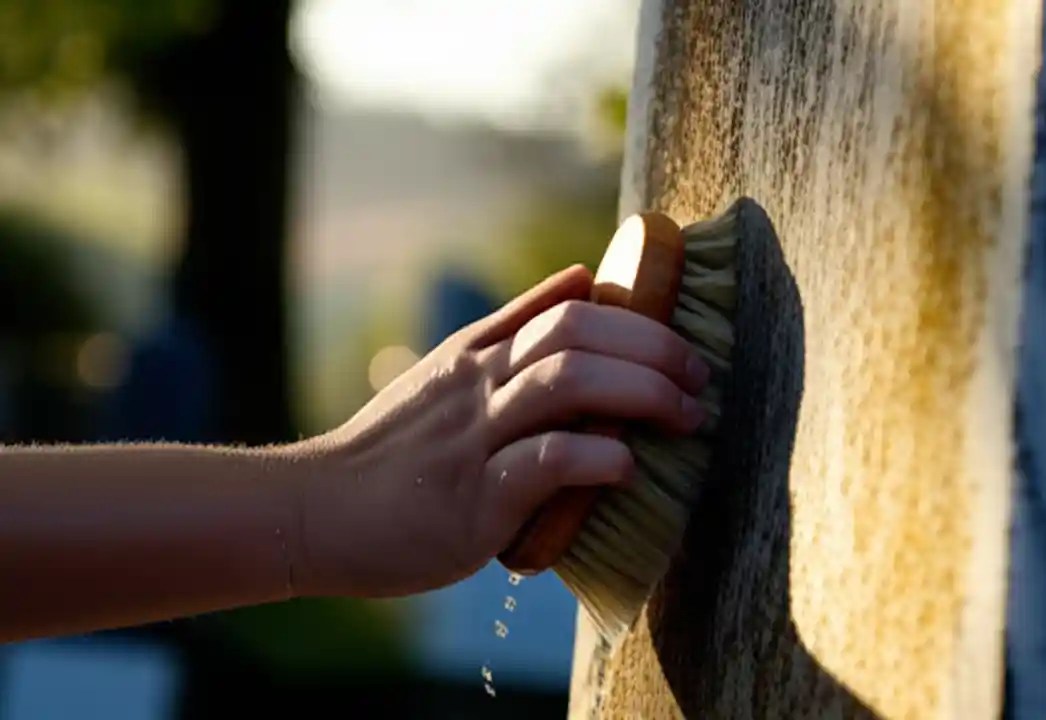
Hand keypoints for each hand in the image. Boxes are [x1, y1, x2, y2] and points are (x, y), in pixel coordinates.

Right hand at [295, 265, 711, 597]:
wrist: (316, 512)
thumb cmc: (395, 452)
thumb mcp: (450, 373)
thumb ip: (515, 327)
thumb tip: (584, 277)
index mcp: (479, 354)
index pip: (570, 309)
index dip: (639, 320)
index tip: (684, 348)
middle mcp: (480, 383)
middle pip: (579, 333)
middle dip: (653, 349)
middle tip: (700, 380)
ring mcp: (475, 436)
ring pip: (567, 382)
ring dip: (641, 393)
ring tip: (685, 416)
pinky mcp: (473, 497)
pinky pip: (545, 460)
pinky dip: (596, 456)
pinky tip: (628, 467)